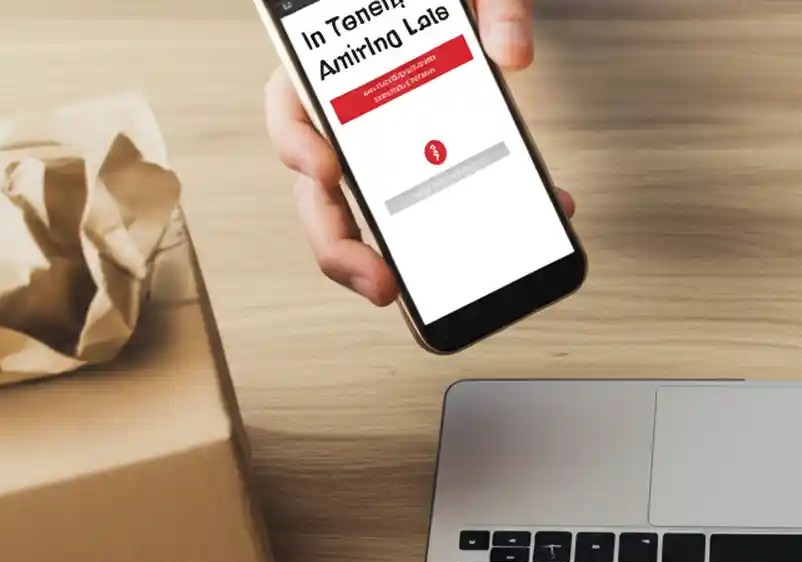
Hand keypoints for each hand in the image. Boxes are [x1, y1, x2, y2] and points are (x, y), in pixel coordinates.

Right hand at [264, 0, 574, 305]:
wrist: (466, 11)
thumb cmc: (443, 5)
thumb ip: (492, 6)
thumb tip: (511, 54)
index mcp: (336, 73)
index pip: (290, 109)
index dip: (298, 145)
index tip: (327, 170)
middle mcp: (348, 123)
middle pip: (320, 193)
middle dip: (342, 246)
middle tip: (379, 282)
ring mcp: (382, 154)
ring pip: (363, 218)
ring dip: (384, 261)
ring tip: (424, 293)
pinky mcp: (424, 172)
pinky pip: (423, 212)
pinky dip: (453, 231)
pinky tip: (499, 239)